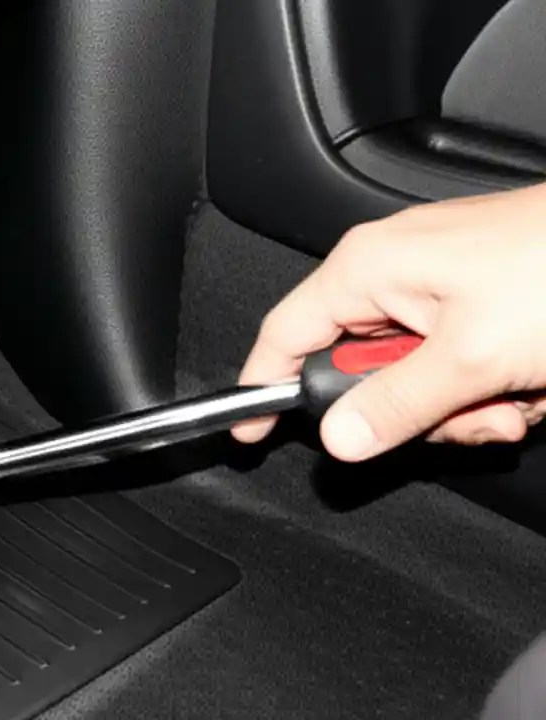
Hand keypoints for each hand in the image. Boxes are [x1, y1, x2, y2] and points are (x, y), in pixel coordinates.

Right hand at [233, 184, 545, 461]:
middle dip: (410, 411)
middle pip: (357, 371)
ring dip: (461, 407)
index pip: (284, 335)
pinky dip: (490, 388)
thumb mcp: (472, 357)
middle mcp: (395, 273)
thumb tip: (340, 435)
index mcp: (369, 268)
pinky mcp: (479, 300)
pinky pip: (455, 365)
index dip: (262, 386)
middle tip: (455, 418)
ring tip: (512, 397)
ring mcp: (440, 287)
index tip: (251, 430)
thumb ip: (395, 404)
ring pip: (413, 379)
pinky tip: (527, 382)